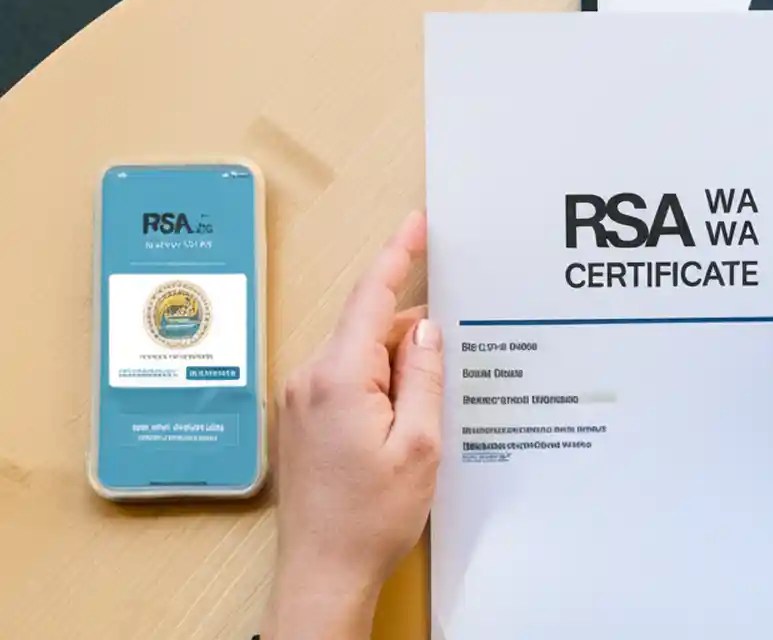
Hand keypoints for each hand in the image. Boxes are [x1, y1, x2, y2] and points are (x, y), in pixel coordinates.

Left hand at [264, 211, 442, 639]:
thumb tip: (426, 327)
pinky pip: (344, 379)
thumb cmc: (370, 518)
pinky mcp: (300, 419)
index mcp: (339, 377)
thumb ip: (423, 375)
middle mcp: (309, 378)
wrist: (322, 572)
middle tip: (448, 368)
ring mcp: (299, 399)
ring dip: (396, 368)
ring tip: (422, 417)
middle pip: (369, 327)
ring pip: (358, 355)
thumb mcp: (419, 444)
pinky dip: (377, 385)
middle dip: (412, 337)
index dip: (398, 254)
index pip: (372, 296)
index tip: (417, 224)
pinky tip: (401, 421)